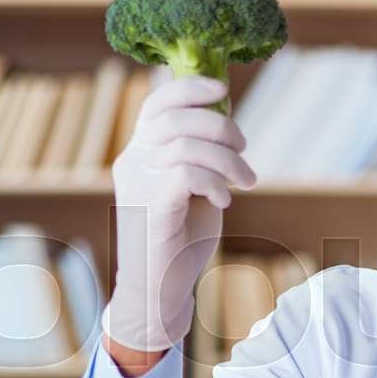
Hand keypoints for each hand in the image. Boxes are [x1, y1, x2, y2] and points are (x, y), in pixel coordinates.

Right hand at [102, 75, 255, 352]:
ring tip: (244, 179)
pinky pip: (185, 174)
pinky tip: (223, 199)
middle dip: (220, 127)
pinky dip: (213, 181)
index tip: (222, 89)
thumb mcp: (193, 188)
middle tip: (244, 149)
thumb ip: (201, 156)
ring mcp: (138, 185)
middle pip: (175, 118)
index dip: (189, 87)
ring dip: (226, 158)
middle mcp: (132, 163)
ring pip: (184, 144)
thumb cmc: (180, 240)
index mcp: (139, 153)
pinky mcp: (151, 208)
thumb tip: (227, 123)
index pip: (156, 103)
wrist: (159, 289)